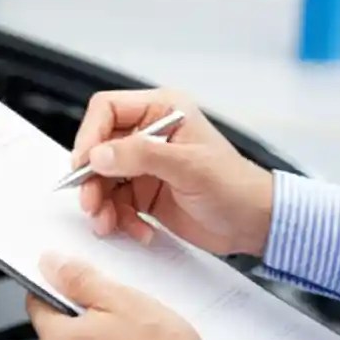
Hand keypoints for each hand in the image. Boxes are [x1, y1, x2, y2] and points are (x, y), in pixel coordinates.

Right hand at [70, 88, 274, 255]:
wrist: (255, 224)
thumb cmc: (235, 187)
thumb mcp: (189, 167)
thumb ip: (141, 156)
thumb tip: (98, 154)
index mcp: (162, 111)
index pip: (108, 110)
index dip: (90, 135)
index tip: (84, 164)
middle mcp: (149, 135)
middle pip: (99, 148)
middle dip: (92, 178)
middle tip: (91, 203)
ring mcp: (146, 165)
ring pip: (102, 179)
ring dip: (101, 203)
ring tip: (108, 223)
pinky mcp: (144, 192)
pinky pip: (115, 202)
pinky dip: (118, 219)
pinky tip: (136, 230)